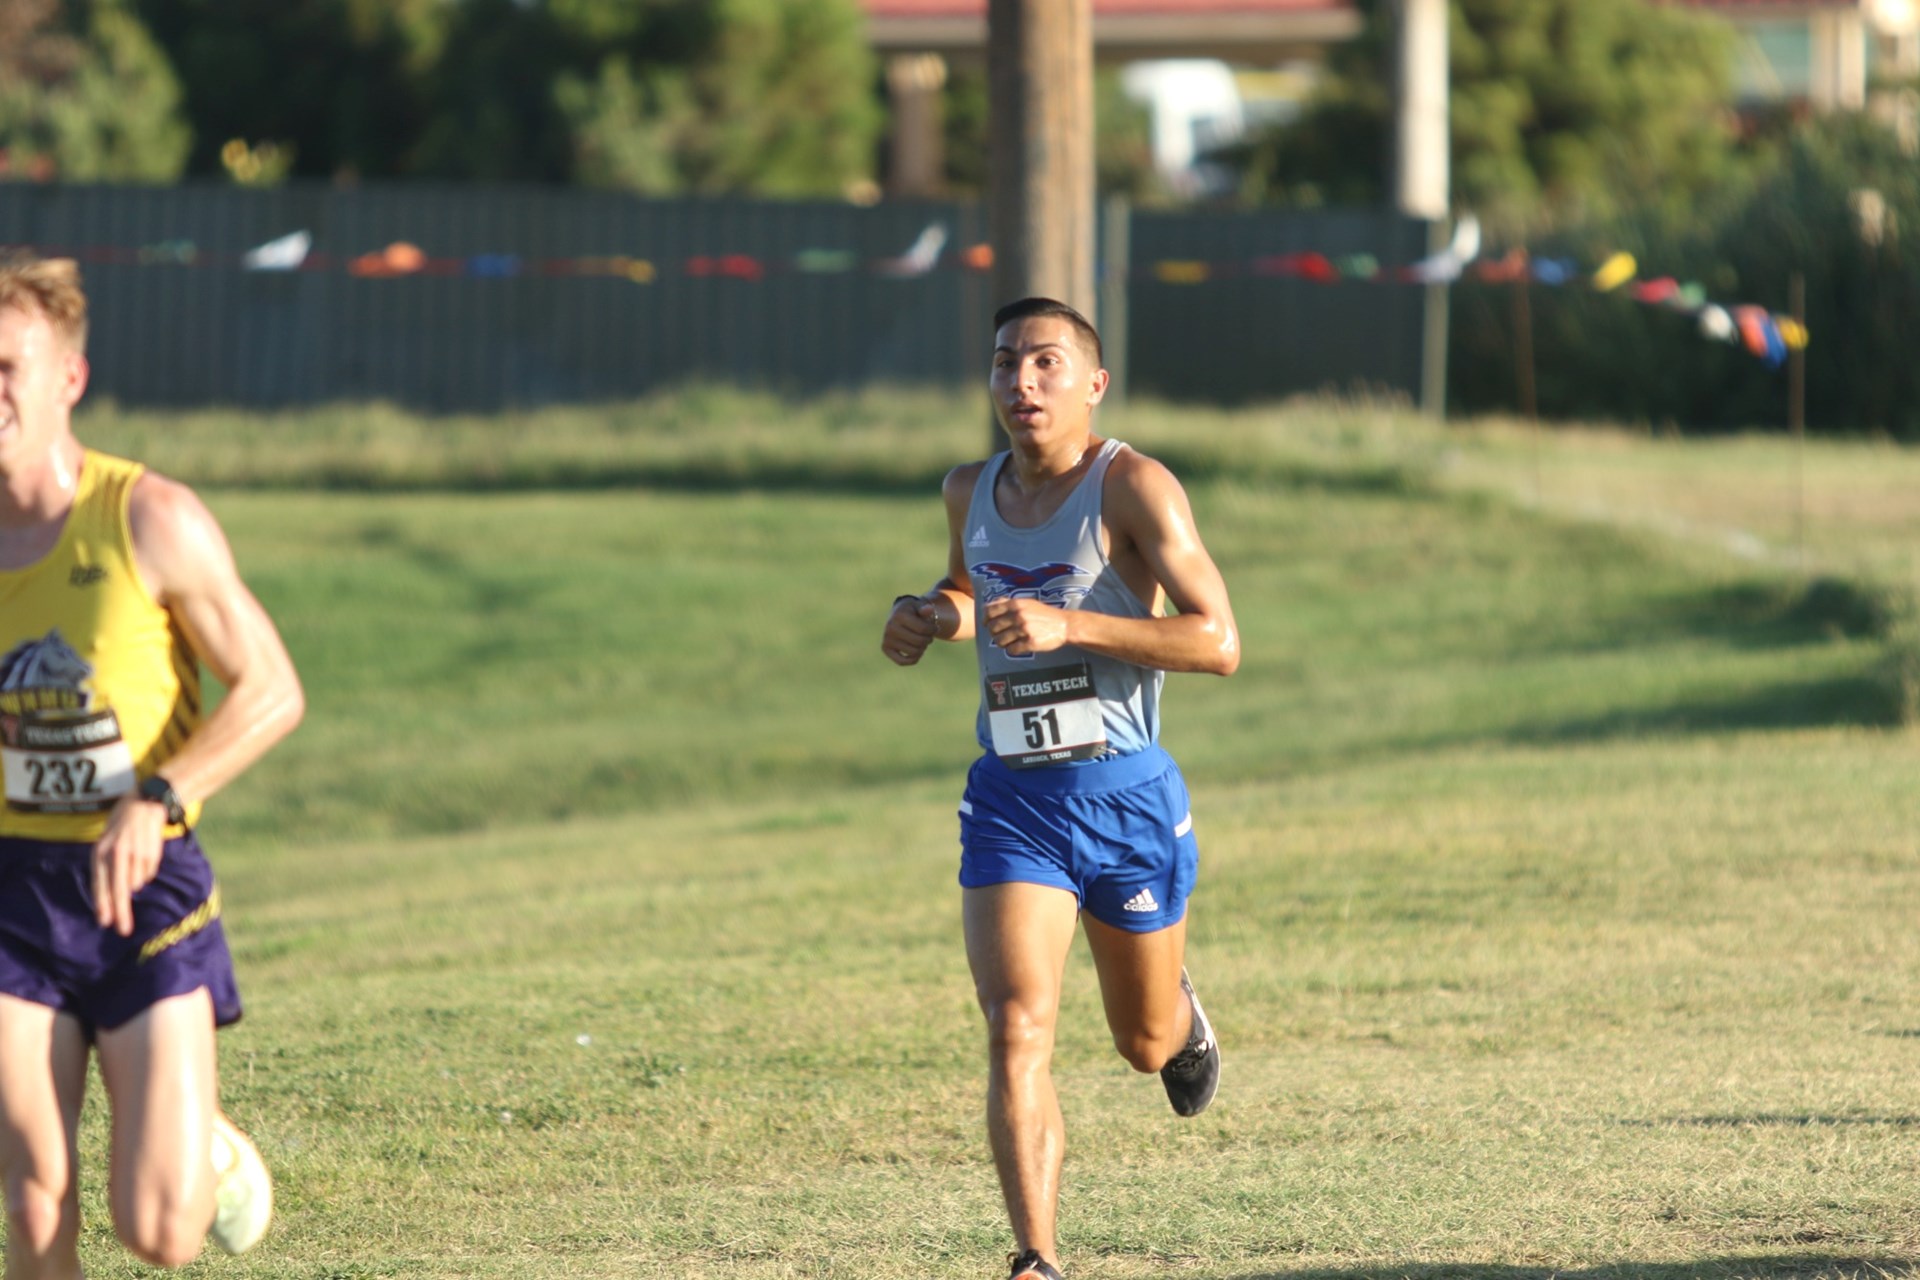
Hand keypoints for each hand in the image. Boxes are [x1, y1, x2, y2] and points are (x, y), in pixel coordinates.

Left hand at [91, 794, 168, 935]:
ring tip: (136, 859)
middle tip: (123, 931)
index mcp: (100, 853)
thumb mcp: (106, 844)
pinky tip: (144, 854)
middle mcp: (116, 855)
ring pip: (136, 883)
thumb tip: (119, 894)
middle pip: (118, 891)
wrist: (146, 802)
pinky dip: (146, 871)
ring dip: (136, 880)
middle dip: (121, 912)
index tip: (105, 923)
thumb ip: (107, 867)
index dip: (102, 905)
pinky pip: (148, 874)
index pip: (100, 885)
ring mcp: (135, 855)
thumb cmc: (121, 827)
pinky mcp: (151, 854)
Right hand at [882, 596, 944, 665]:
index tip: (935, 627)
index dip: (933, 630)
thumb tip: (929, 609)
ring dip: (922, 648)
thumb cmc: (913, 611)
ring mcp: (887, 639)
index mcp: (899, 615)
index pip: (923, 629)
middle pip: (919, 642)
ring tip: (922, 640)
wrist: (898, 613)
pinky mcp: (885, 648)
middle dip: (928, 639)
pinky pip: (902, 662)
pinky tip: (917, 652)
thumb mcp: (919, 606)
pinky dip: (913, 659)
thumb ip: (925, 609)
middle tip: (929, 635)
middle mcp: (890, 627)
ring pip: (913, 653)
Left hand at [983, 597, 1070, 656]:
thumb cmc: (1044, 613)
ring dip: (1002, 643)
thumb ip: (1009, 603)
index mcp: (1016, 604)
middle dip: (994, 633)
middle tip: (1000, 634)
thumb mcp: (1027, 602)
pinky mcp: (1030, 642)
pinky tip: (1017, 647)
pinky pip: (1011, 650)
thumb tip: (990, 605)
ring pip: (1000, 641)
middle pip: (993, 627)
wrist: (1064, 624)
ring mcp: (1024, 629)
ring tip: (1009, 642)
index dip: (986, 619)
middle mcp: (1018, 615)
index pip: (990, 611)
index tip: (988, 624)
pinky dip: (1012, 650)